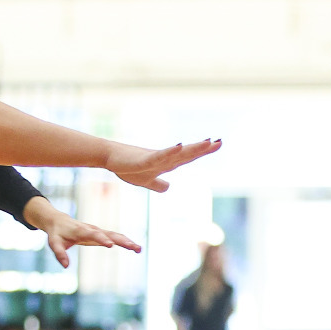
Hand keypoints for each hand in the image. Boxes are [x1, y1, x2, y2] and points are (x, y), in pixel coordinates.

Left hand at [28, 201, 142, 266]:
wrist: (59, 221)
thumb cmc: (57, 233)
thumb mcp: (54, 243)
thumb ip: (59, 254)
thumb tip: (66, 266)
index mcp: (81, 230)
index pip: (93, 234)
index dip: (102, 238)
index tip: (111, 245)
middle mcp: (93, 229)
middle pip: (109, 233)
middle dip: (122, 240)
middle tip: (133, 247)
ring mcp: (98, 231)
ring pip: (115, 235)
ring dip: (127, 241)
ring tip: (139, 249)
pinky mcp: (101, 234)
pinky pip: (115, 236)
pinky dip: (125, 241)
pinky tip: (135, 248)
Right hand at [106, 138, 222, 191]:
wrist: (111, 159)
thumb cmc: (128, 167)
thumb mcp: (146, 180)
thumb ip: (158, 184)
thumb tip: (168, 187)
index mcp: (167, 163)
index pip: (188, 156)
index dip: (202, 151)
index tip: (217, 144)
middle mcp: (164, 158)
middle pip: (187, 153)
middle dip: (203, 148)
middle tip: (220, 142)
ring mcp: (155, 157)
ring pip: (177, 153)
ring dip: (192, 148)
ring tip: (206, 143)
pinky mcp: (145, 159)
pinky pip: (160, 156)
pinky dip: (170, 151)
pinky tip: (180, 146)